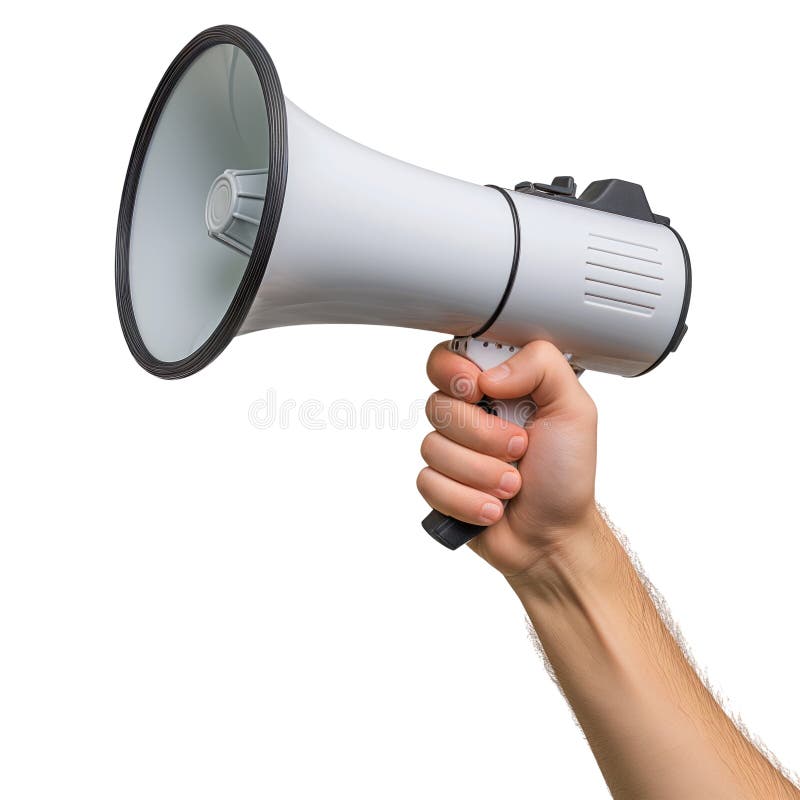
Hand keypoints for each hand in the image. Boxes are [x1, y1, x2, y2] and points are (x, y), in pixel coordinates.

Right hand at [417, 340, 598, 580]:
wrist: (555, 535)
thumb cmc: (566, 473)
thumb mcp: (574, 409)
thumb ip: (542, 365)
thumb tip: (489, 373)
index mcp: (496, 387)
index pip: (449, 358)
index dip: (453, 371)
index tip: (477, 389)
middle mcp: (468, 414)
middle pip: (438, 404)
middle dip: (482, 435)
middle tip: (519, 449)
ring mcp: (451, 450)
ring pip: (433, 447)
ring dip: (481, 474)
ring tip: (513, 486)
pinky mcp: (438, 484)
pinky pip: (428, 482)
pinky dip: (467, 500)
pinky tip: (493, 507)